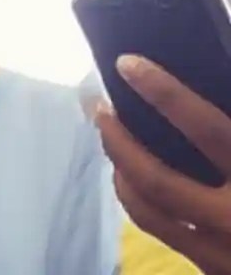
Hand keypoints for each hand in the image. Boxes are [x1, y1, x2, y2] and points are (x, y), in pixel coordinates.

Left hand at [95, 54, 230, 272]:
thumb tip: (221, 72)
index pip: (205, 128)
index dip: (164, 93)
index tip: (127, 63)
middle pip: (156, 178)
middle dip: (119, 141)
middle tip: (100, 109)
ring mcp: (224, 255)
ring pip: (150, 214)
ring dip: (122, 175)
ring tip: (111, 143)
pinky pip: (171, 237)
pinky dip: (146, 207)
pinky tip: (138, 184)